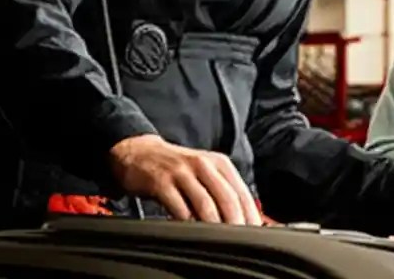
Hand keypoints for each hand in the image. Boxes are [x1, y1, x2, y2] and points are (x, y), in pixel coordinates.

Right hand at [109, 134, 262, 225]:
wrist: (141, 152)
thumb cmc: (177, 168)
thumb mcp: (204, 172)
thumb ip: (222, 192)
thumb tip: (242, 220)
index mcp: (219, 163)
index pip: (241, 192)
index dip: (250, 215)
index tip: (253, 232)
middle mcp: (203, 165)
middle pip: (227, 198)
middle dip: (235, 223)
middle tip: (237, 240)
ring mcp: (182, 173)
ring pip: (205, 203)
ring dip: (213, 225)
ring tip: (218, 240)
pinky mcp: (161, 182)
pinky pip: (178, 207)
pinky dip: (187, 222)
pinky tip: (191, 231)